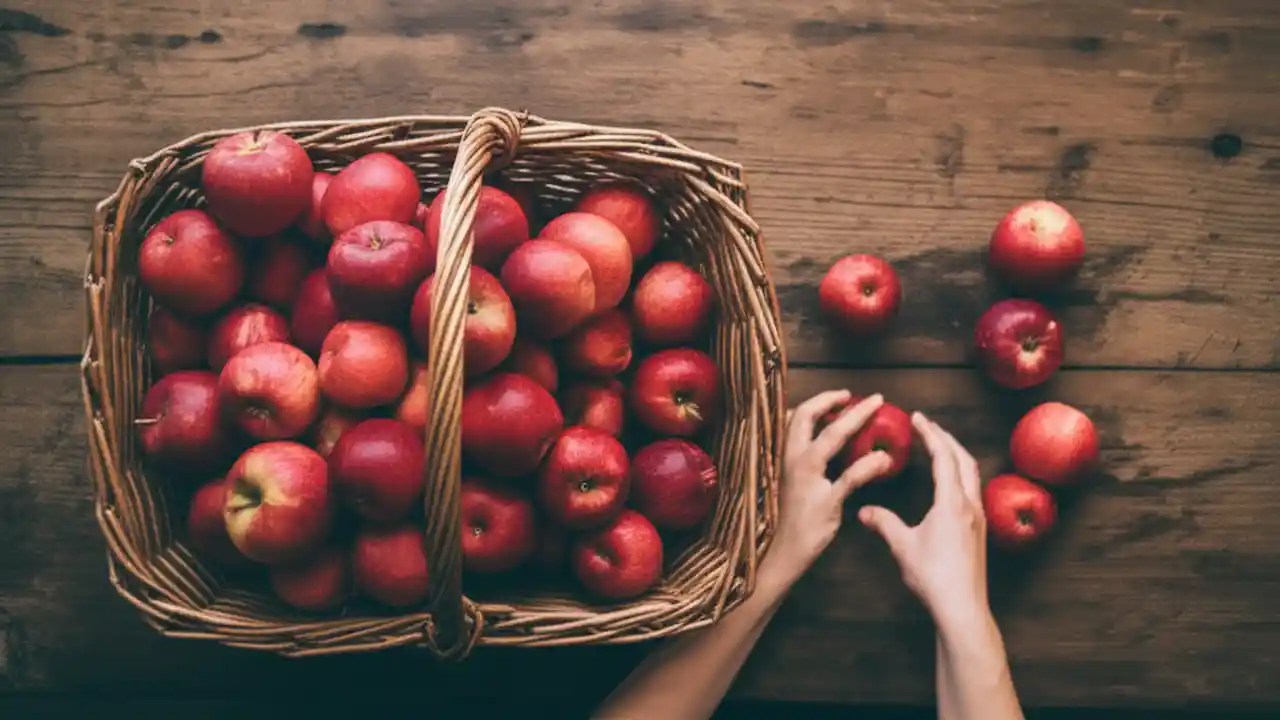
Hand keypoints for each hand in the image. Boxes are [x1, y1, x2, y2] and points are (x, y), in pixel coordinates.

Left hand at [763, 390, 892, 588]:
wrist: (784, 550)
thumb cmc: (810, 530)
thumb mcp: (836, 503)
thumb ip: (857, 476)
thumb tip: (883, 456)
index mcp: (805, 461)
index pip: (835, 428)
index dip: (858, 413)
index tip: (876, 400)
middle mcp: (791, 455)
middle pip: (803, 413)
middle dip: (826, 400)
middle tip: (848, 397)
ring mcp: (785, 460)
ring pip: (794, 422)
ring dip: (814, 410)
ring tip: (836, 408)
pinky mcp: (785, 468)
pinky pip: (793, 435)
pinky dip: (807, 425)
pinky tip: (821, 433)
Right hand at [858, 412, 988, 629]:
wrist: (962, 607)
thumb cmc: (933, 576)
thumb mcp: (902, 546)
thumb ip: (883, 523)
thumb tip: (864, 512)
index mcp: (951, 502)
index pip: (943, 457)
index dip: (931, 434)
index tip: (918, 418)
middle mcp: (970, 505)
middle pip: (964, 459)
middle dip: (947, 439)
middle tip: (929, 427)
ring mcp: (979, 518)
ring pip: (972, 474)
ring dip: (957, 455)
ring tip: (940, 448)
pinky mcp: (979, 531)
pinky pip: (972, 490)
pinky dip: (960, 474)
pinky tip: (949, 483)